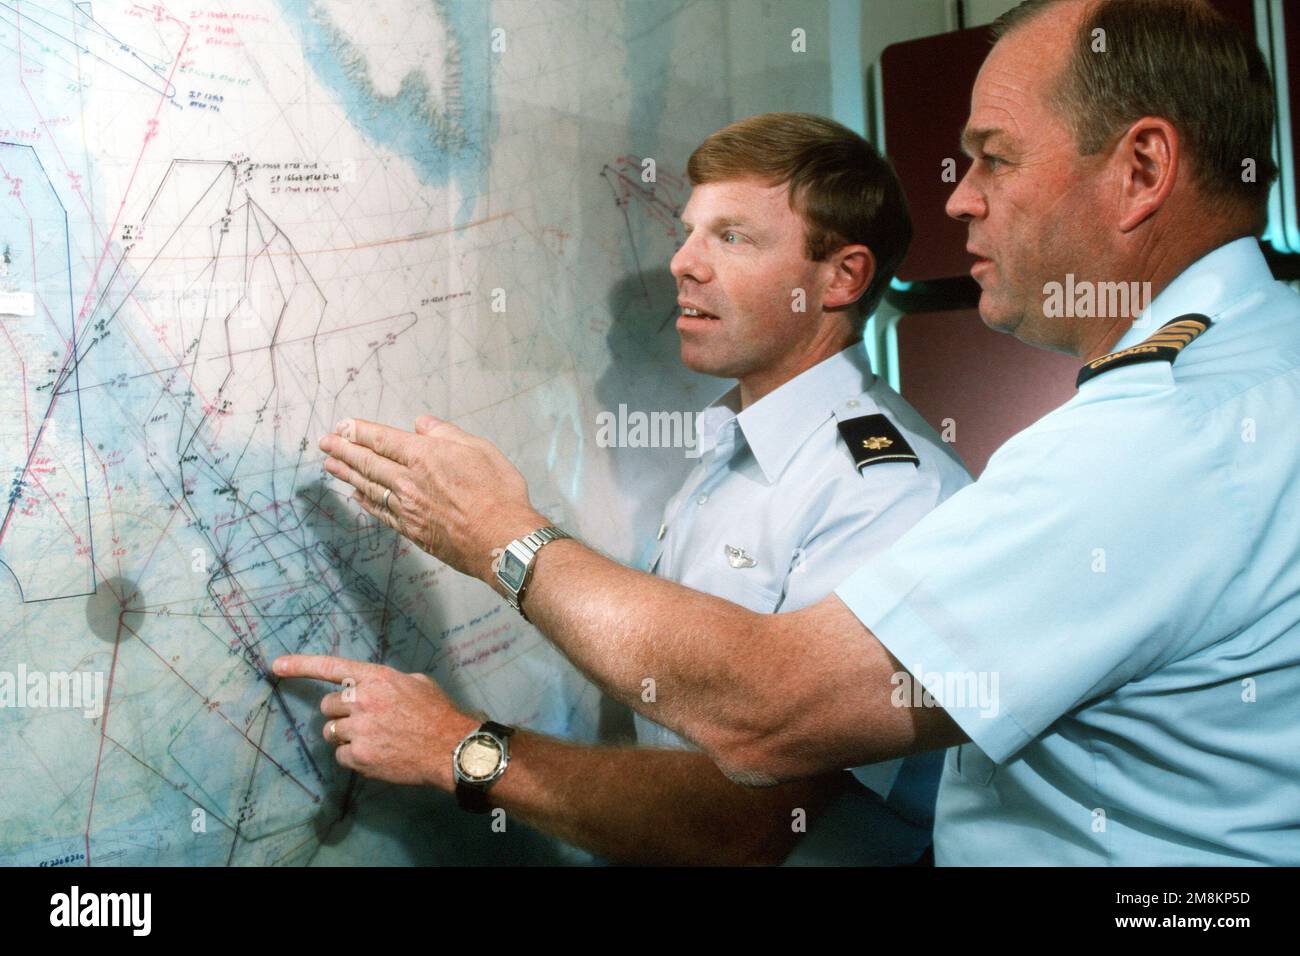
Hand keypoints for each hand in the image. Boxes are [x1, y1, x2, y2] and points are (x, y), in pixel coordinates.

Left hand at [273, 654, 477, 789]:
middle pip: (327, 706)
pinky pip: (340, 755)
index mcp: (375, 678)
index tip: (276, 666)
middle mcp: (361, 701)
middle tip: (361, 720)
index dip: (300, 666)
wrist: (449, 748)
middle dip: (340, 713)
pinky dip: (353, 757)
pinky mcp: (358, 757)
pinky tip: (375, 755)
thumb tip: (373, 688)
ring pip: (331, 732)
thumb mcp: (416, 683)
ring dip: (345, 735)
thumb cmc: (437, 714)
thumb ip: (387, 683)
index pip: (330, 667)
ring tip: (371, 739)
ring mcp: (358, 730)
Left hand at [319, 415, 545, 581]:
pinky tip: (356, 496)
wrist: (502, 540)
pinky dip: (365, 502)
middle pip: (368, 463)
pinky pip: (381, 512)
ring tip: (330, 466)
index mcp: (424, 456)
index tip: (342, 426)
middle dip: (343, 451)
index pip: (383, 440)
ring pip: (369, 487)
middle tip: (325, 443)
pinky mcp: (412, 530)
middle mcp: (409, 482)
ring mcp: (407, 508)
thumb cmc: (498, 493)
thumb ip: (447, 434)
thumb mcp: (480, 449)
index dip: (360, 431)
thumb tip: (422, 423)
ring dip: (347, 475)